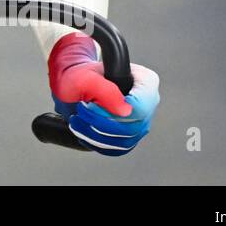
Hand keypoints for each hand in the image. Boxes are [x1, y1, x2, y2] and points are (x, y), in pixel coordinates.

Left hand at [48, 32, 158, 155]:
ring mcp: (141, 122)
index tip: (92, 104)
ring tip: (78, 119)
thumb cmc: (83, 76)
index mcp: (146, 82)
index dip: (115, 110)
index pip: (141, 106)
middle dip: (101, 122)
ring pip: (125, 141)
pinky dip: (97, 142)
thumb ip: (106, 91)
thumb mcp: (88, 77)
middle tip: (81, 110)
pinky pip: (117, 149)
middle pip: (132, 127)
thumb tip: (125, 112)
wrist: (77, 84)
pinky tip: (84, 129)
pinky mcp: (130, 136)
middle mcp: (148, 103)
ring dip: (96, 134)